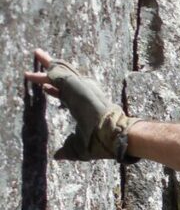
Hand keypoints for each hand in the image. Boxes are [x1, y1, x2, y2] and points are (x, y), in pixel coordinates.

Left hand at [24, 48, 141, 161]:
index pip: (67, 98)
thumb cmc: (100, 142)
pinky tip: (39, 55)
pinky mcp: (75, 84)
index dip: (56, 93)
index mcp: (83, 109)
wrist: (112, 133)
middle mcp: (82, 96)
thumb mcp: (77, 147)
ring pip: (60, 73)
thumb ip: (66, 150)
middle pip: (63, 81)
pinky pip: (58, 70)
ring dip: (47, 63)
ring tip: (37, 53)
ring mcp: (80, 88)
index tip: (47, 89)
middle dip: (52, 74)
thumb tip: (57, 156)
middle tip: (42, 65)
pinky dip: (48, 64)